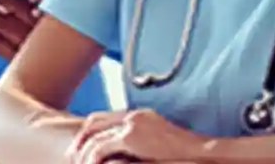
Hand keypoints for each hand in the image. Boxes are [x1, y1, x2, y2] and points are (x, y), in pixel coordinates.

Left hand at [69, 110, 208, 162]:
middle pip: (94, 122)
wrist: (203, 154)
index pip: (104, 119)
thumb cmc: (186, 157)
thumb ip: (141, 148)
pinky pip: (101, 147)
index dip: (89, 133)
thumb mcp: (160, 148)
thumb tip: (125, 157)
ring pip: (94, 135)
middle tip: (71, 156)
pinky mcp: (132, 136)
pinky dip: (92, 158)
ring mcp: (132, 124)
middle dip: (80, 139)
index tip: (80, 149)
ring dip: (83, 151)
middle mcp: (134, 116)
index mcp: (140, 117)